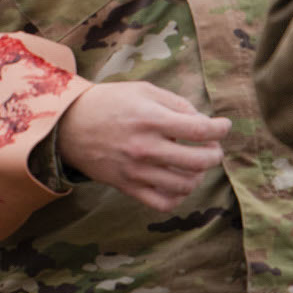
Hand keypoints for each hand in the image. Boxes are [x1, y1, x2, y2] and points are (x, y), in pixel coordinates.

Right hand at [56, 81, 230, 212]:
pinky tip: (178, 184)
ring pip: (184, 185)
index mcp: (151, 119)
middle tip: (213, 149)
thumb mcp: (143, 90)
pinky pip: (162, 202)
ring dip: (198, 176)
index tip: (224, 126)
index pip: (200, 130)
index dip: (220, 129)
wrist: (68, 125)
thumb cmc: (109, 103)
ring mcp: (136, 170)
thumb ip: (175, 103)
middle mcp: (145, 147)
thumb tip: (202, 121)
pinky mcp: (127, 186)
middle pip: (199, 161)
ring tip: (195, 166)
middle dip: (215, 155)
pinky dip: (177, 196)